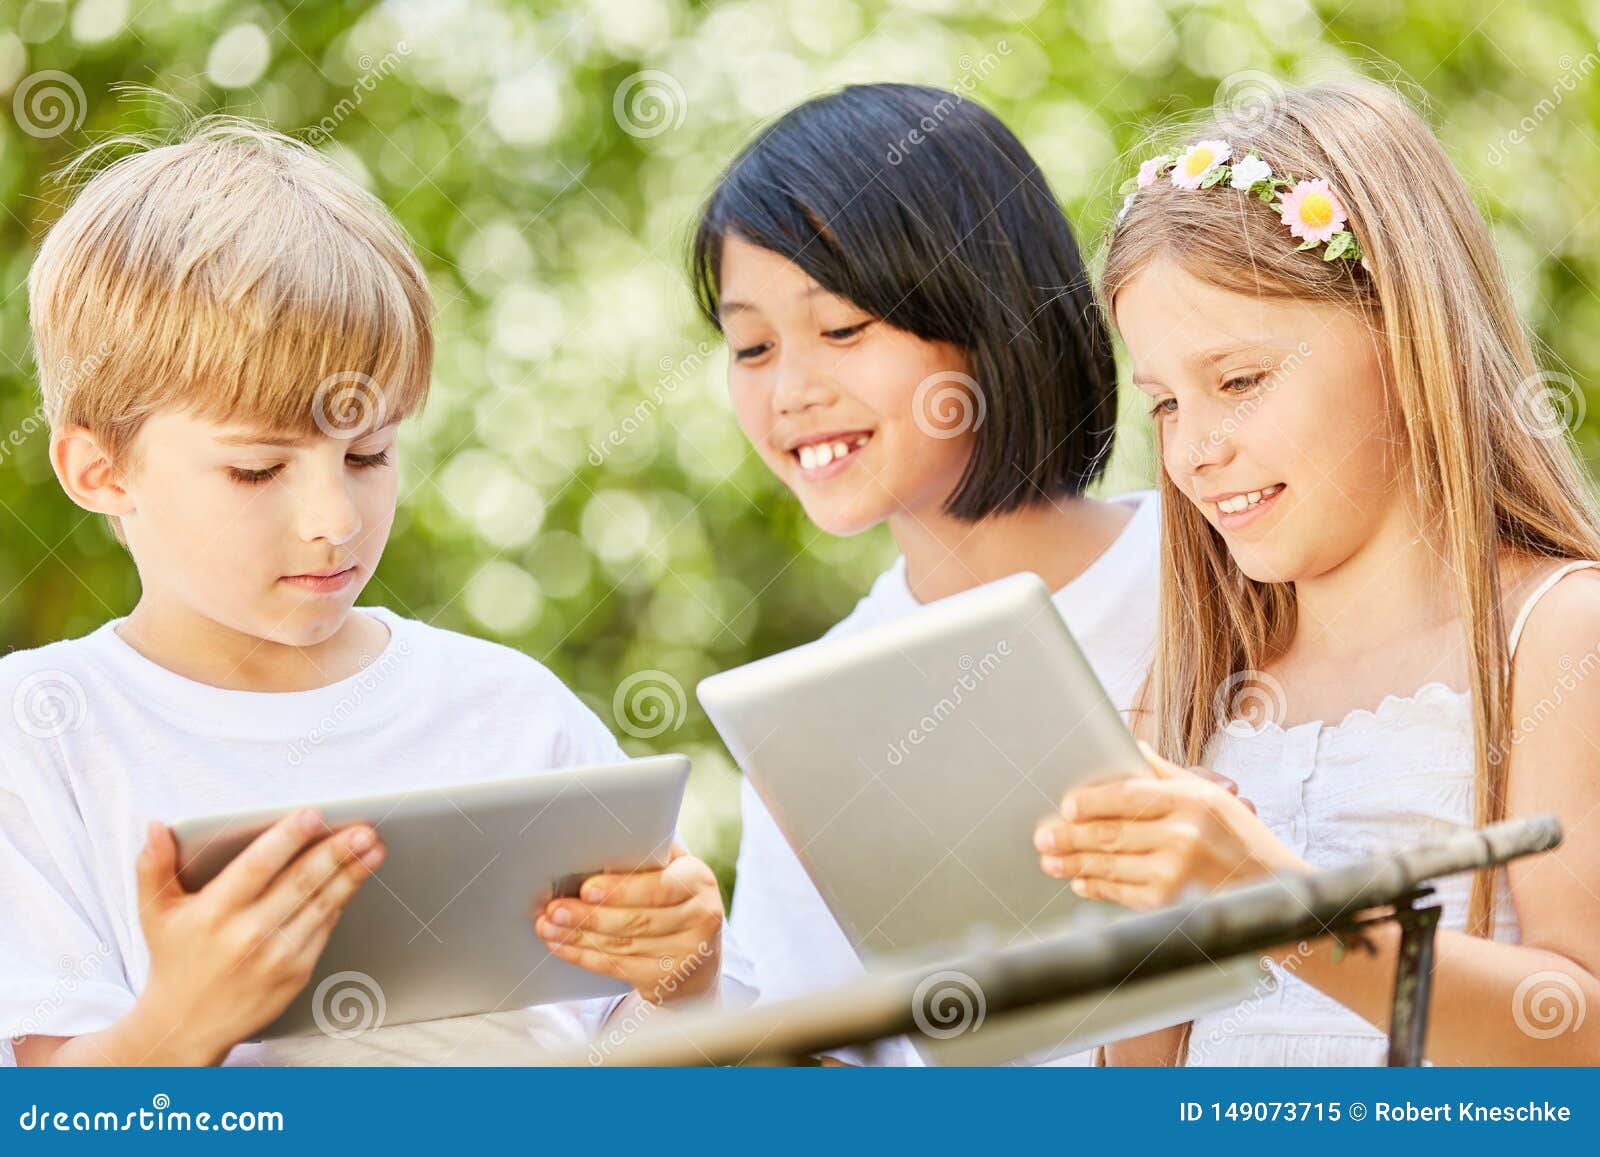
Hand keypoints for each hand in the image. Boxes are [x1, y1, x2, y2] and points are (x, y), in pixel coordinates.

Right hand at [131, 809, 384, 1063]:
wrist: (186, 1024)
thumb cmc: (175, 957)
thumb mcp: (155, 912)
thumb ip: (153, 866)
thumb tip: (156, 827)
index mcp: (214, 912)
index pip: (256, 867)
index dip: (287, 839)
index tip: (313, 815)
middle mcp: (246, 934)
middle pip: (300, 883)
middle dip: (336, 853)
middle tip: (364, 829)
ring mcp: (275, 956)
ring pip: (321, 905)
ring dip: (352, 874)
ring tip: (374, 848)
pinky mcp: (296, 973)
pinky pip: (324, 928)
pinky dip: (341, 901)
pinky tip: (356, 878)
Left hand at [533, 843, 722, 1003]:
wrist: (699, 955)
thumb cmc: (674, 898)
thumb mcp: (672, 871)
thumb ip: (648, 858)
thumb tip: (598, 842)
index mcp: (699, 881)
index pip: (659, 888)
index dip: (621, 890)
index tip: (586, 890)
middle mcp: (700, 918)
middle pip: (636, 920)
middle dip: (589, 915)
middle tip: (554, 909)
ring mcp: (685, 955)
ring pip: (622, 944)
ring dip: (578, 935)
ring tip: (548, 924)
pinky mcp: (664, 980)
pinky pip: (616, 967)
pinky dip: (583, 955)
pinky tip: (560, 944)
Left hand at [1033, 741, 1306, 908]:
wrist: (1273, 890)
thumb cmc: (1239, 836)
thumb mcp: (1212, 795)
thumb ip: (1167, 773)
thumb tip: (1130, 746)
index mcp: (1192, 801)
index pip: (1129, 796)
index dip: (1092, 801)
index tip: (1066, 805)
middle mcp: (1184, 836)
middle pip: (1112, 833)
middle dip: (1070, 836)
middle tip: (1042, 837)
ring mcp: (1177, 873)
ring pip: (1111, 865)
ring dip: (1074, 863)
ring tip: (1050, 860)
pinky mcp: (1172, 904)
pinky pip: (1123, 893)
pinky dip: (1097, 888)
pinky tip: (1080, 882)